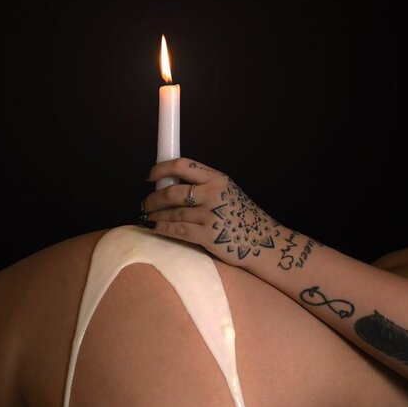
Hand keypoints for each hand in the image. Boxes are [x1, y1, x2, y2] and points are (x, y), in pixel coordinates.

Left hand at [140, 157, 281, 266]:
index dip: (161, 169)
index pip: (182, 165)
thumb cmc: (241, 216)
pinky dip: (162, 228)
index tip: (150, 176)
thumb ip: (204, 186)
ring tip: (147, 216)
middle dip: (152, 198)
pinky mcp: (208, 236)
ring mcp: (211, 215)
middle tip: (145, 204)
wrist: (262, 241)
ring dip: (154, 215)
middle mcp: (213, 194)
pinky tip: (154, 227)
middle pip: (172, 192)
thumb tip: (169, 185)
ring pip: (172, 212)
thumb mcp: (227, 191)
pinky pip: (177, 230)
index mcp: (217, 179)